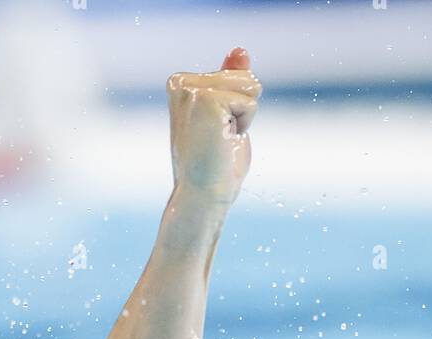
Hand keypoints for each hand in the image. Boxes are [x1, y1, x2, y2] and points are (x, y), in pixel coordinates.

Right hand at [166, 47, 261, 206]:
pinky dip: (244, 125)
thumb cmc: (215, 164)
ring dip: (244, 117)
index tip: (216, 132)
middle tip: (219, 138)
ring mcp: (192, 90)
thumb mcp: (227, 116)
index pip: (237, 76)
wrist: (203, 195)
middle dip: (243, 110)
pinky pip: (250, 101)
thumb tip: (240, 50)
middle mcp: (181, 82)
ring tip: (220, 139)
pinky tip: (222, 140)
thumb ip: (230, 81)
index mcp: (181, 83)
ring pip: (250, 85)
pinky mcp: (207, 100)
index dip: (237, 108)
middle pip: (245, 77)